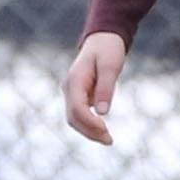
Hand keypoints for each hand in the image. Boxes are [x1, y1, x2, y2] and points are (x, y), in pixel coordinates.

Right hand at [64, 31, 127, 145]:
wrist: (102, 39)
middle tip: (110, 141)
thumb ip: (105, 88)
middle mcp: (69, 88)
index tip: (106, 130)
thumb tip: (103, 113)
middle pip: (73, 118)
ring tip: (108, 139)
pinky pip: (80, 115)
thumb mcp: (110, 66)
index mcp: (74, 80)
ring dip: (89, 131)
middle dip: (90, 132)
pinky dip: (90, 125)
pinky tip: (103, 131)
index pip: (77, 108)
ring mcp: (71, 93)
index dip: (90, 123)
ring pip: (74, 119)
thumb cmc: (108, 50)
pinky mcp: (77, 96)